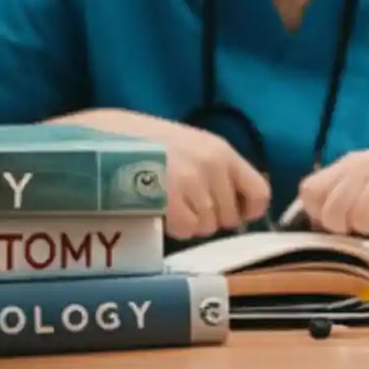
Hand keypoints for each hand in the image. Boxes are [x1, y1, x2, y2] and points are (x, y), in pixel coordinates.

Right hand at [51, 108, 270, 238]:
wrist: (108, 137)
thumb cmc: (150, 143)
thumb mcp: (193, 146)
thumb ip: (219, 170)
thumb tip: (243, 206)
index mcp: (222, 151)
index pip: (260, 193)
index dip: (249, 210)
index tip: (237, 214)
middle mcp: (213, 166)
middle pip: (230, 217)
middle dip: (211, 217)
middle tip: (186, 202)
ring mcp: (192, 183)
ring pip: (208, 226)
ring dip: (191, 222)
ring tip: (169, 200)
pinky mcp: (172, 200)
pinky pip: (188, 231)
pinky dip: (176, 228)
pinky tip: (161, 209)